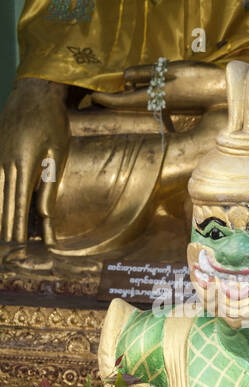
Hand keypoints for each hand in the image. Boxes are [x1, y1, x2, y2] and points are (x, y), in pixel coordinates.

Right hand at [0, 78, 69, 242]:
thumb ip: (48, 184)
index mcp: (25, 165)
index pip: (19, 203)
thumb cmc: (53, 123)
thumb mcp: (58, 154)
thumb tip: (44, 214)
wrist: (34, 92)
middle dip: (6, 225)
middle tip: (7, 246)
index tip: (16, 243)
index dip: (17, 225)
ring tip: (0, 232)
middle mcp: (6, 161)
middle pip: (4, 200)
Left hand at [90, 61, 227, 112]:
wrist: (226, 91)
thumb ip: (144, 73)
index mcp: (153, 97)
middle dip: (118, 96)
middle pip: (131, 99)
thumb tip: (125, 77)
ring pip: (143, 95)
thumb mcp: (168, 71)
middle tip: (103, 92)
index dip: (106, 99)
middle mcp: (158, 102)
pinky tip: (147, 82)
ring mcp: (167, 102)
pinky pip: (155, 95)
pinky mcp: (176, 99)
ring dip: (134, 90)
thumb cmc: (198, 80)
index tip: (93, 97)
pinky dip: (147, 88)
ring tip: (125, 85)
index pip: (122, 100)